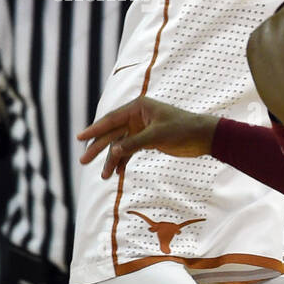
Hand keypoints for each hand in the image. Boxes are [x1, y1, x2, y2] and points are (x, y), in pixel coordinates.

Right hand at [78, 95, 219, 177]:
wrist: (203, 136)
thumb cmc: (183, 129)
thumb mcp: (158, 136)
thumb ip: (135, 143)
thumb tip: (113, 152)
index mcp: (138, 107)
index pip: (111, 119)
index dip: (94, 129)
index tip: (79, 138)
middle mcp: (136, 116)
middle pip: (112, 133)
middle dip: (98, 148)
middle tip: (83, 161)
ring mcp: (141, 128)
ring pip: (120, 144)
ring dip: (112, 159)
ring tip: (104, 176)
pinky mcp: (147, 140)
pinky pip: (130, 150)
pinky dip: (123, 161)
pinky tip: (117, 172)